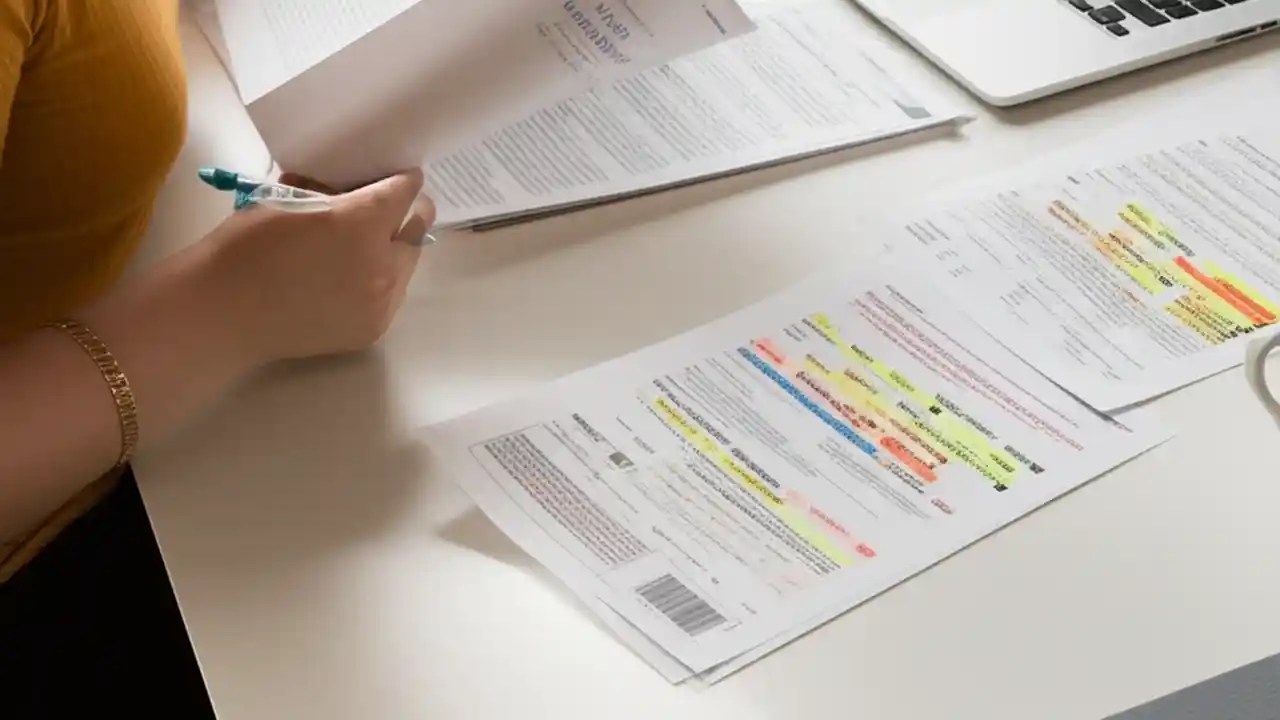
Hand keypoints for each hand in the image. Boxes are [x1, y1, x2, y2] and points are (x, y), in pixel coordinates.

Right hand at [200, 169, 435, 365]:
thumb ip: (328, 190)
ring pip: (408, 264)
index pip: (404, 193)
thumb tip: (347, 187)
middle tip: (389, 206)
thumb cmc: (245, 247)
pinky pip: (392, 296)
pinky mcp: (373, 330)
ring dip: (394, 248)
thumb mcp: (286, 198)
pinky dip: (381, 280)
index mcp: (361, 224)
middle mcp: (383, 265)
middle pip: (418, 228)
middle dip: (407, 212)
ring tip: (367, 243)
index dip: (403, 180)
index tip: (398, 176)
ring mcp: (382, 303)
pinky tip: (354, 275)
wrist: (222, 313)